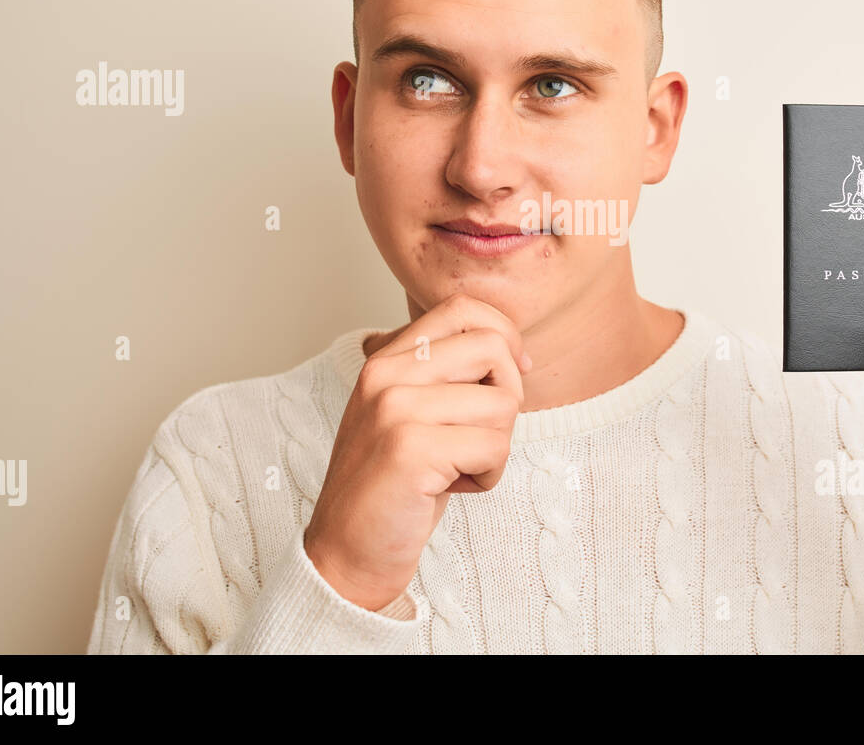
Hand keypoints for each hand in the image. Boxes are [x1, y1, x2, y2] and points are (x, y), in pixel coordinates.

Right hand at [303, 293, 529, 611]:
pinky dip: (487, 476)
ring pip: (502, 403)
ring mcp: (395, 409)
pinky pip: (495, 447)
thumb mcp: (409, 414)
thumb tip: (511, 348)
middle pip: (493, 348)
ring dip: (496, 446)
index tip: (515, 370)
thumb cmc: (392, 486)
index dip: (504, 334)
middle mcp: (386, 375)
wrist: (347, 554)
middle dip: (507, 397)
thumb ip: (444, 376)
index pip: (462, 309)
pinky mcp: (411, 449)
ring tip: (455, 468)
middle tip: (478, 435)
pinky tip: (449, 489)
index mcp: (386, 360)